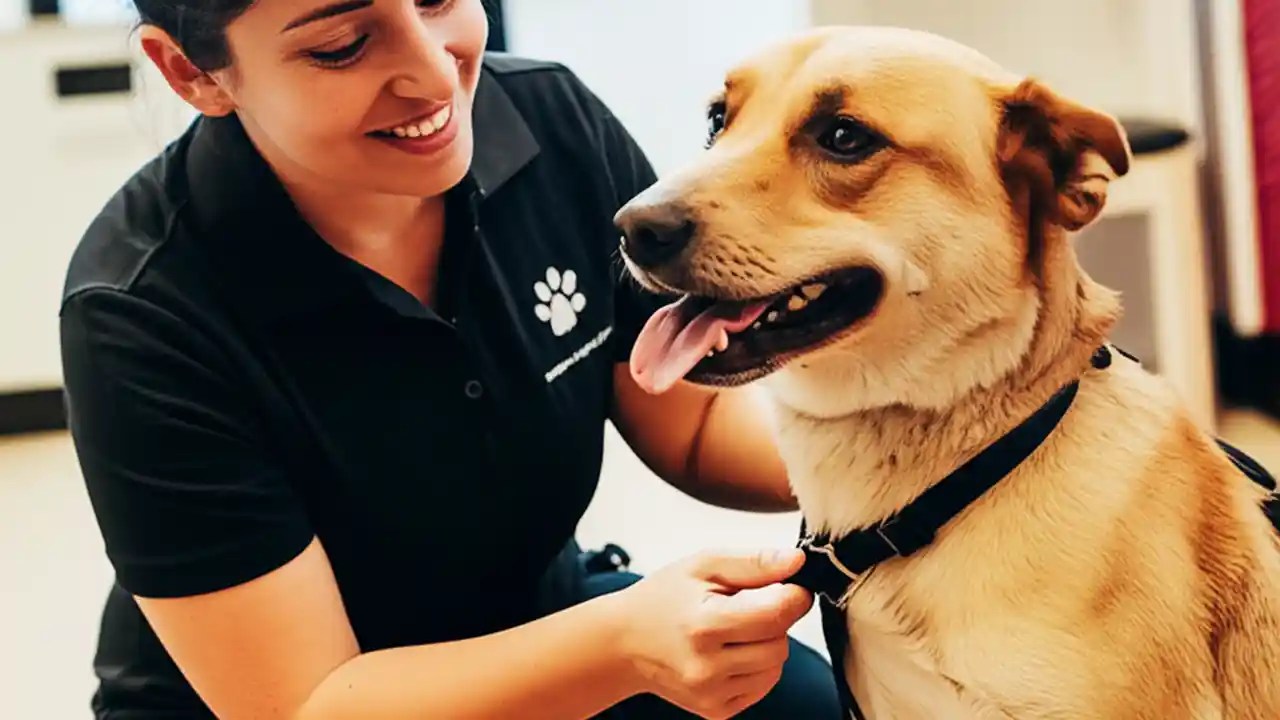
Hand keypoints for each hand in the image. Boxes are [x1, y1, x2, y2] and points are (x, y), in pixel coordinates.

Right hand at [611, 547, 812, 718]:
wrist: (625, 642)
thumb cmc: (664, 597)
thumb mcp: (703, 565)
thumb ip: (753, 562)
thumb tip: (797, 562)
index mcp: (704, 625)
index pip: (777, 614)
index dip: (792, 595)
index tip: (785, 585)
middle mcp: (707, 667)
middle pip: (780, 642)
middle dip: (774, 619)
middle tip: (746, 605)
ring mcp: (711, 694)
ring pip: (776, 666)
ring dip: (767, 643)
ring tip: (734, 629)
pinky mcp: (716, 711)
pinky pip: (762, 686)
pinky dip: (757, 666)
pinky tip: (730, 651)